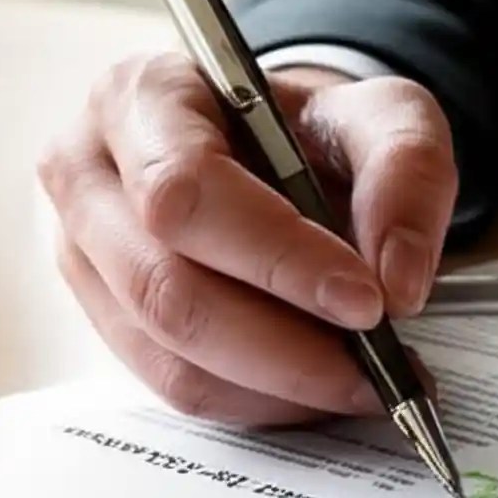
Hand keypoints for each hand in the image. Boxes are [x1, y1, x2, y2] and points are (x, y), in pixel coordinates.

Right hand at [39, 54, 456, 423]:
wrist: (288, 152)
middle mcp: (92, 173)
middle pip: (167, 289)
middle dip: (286, 346)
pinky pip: (179, 386)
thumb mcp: (390, 115)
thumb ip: (407, 173)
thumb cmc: (322, 129)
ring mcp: (90, 255)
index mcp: (145, 96)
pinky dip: (263, 401)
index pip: (188, 192)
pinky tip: (323, 388)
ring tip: (366, 382)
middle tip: (380, 368)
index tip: (367, 303)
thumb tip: (399, 282)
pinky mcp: (111, 320)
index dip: (278, 258)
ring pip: (171, 355)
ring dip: (281, 386)